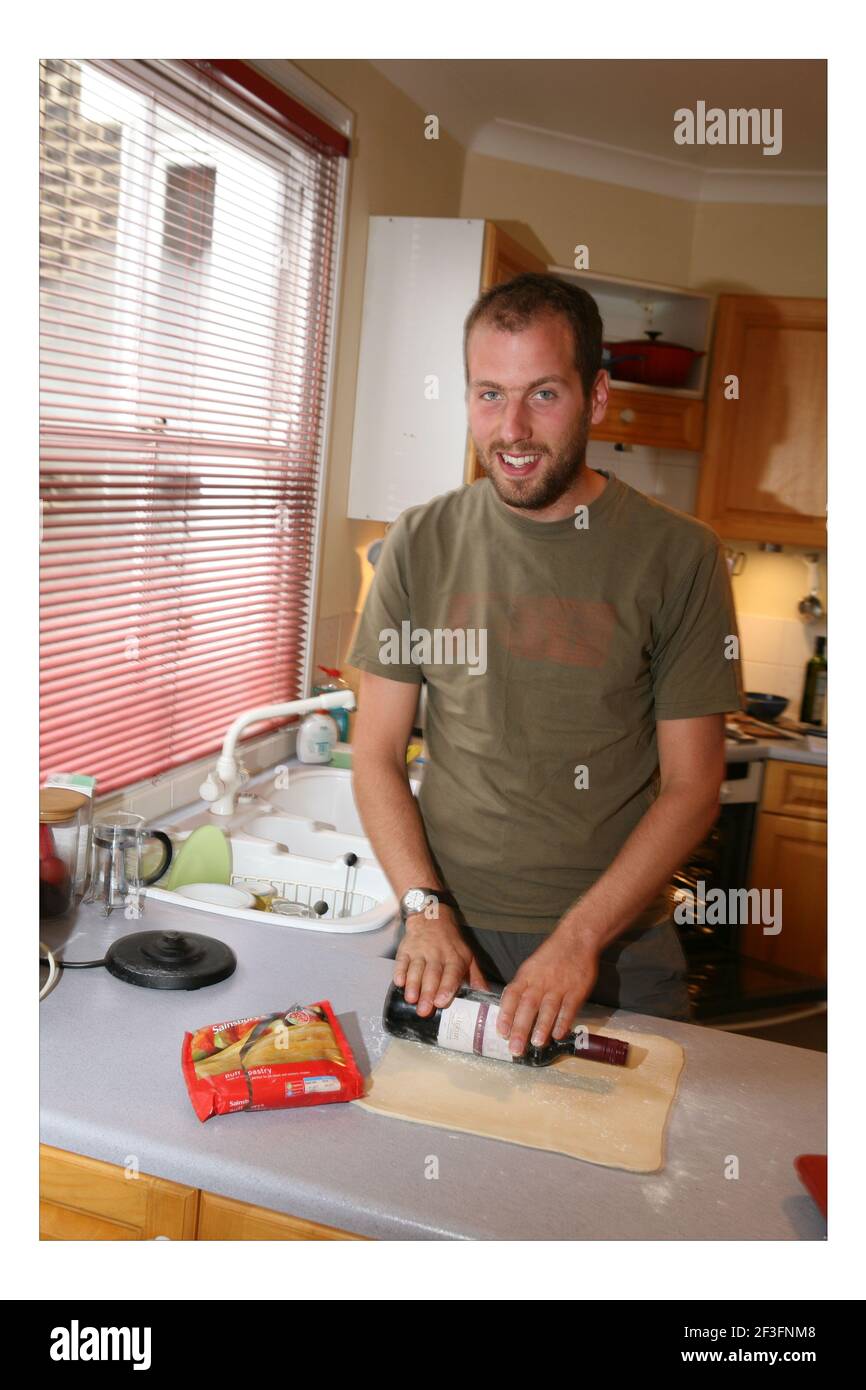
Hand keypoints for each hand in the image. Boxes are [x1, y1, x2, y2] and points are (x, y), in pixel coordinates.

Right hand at [394, 905, 488, 1016]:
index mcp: (454, 958)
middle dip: (427, 993)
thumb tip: (485, 996)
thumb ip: (475, 977)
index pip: (451, 974)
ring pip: (416, 969)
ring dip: (413, 985)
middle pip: (432, 975)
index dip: (446, 988)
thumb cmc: (451, 943)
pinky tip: (399, 982)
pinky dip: (400, 971)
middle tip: (424, 1011)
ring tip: (411, 999)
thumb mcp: (468, 956)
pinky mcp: (406, 949)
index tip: (441, 1002)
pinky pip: (402, 961)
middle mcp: (437, 955)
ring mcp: (420, 951)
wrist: (432, 917)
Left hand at [496, 929, 597, 1055]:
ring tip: (536, 1043)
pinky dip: (563, 1022)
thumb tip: (510, 1012)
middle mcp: (540, 982)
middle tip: (515, 1048)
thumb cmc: (551, 957)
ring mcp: (559, 986)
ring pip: (548, 1008)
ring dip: (541, 1027)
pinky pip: (568, 1008)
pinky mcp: (576, 990)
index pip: (512, 995)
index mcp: (526, 976)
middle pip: (528, 1006)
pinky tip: (558, 1035)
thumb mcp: (530, 967)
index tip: (501, 1032)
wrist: (576, 940)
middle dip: (520, 1028)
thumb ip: (522, 988)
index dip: (505, 1014)